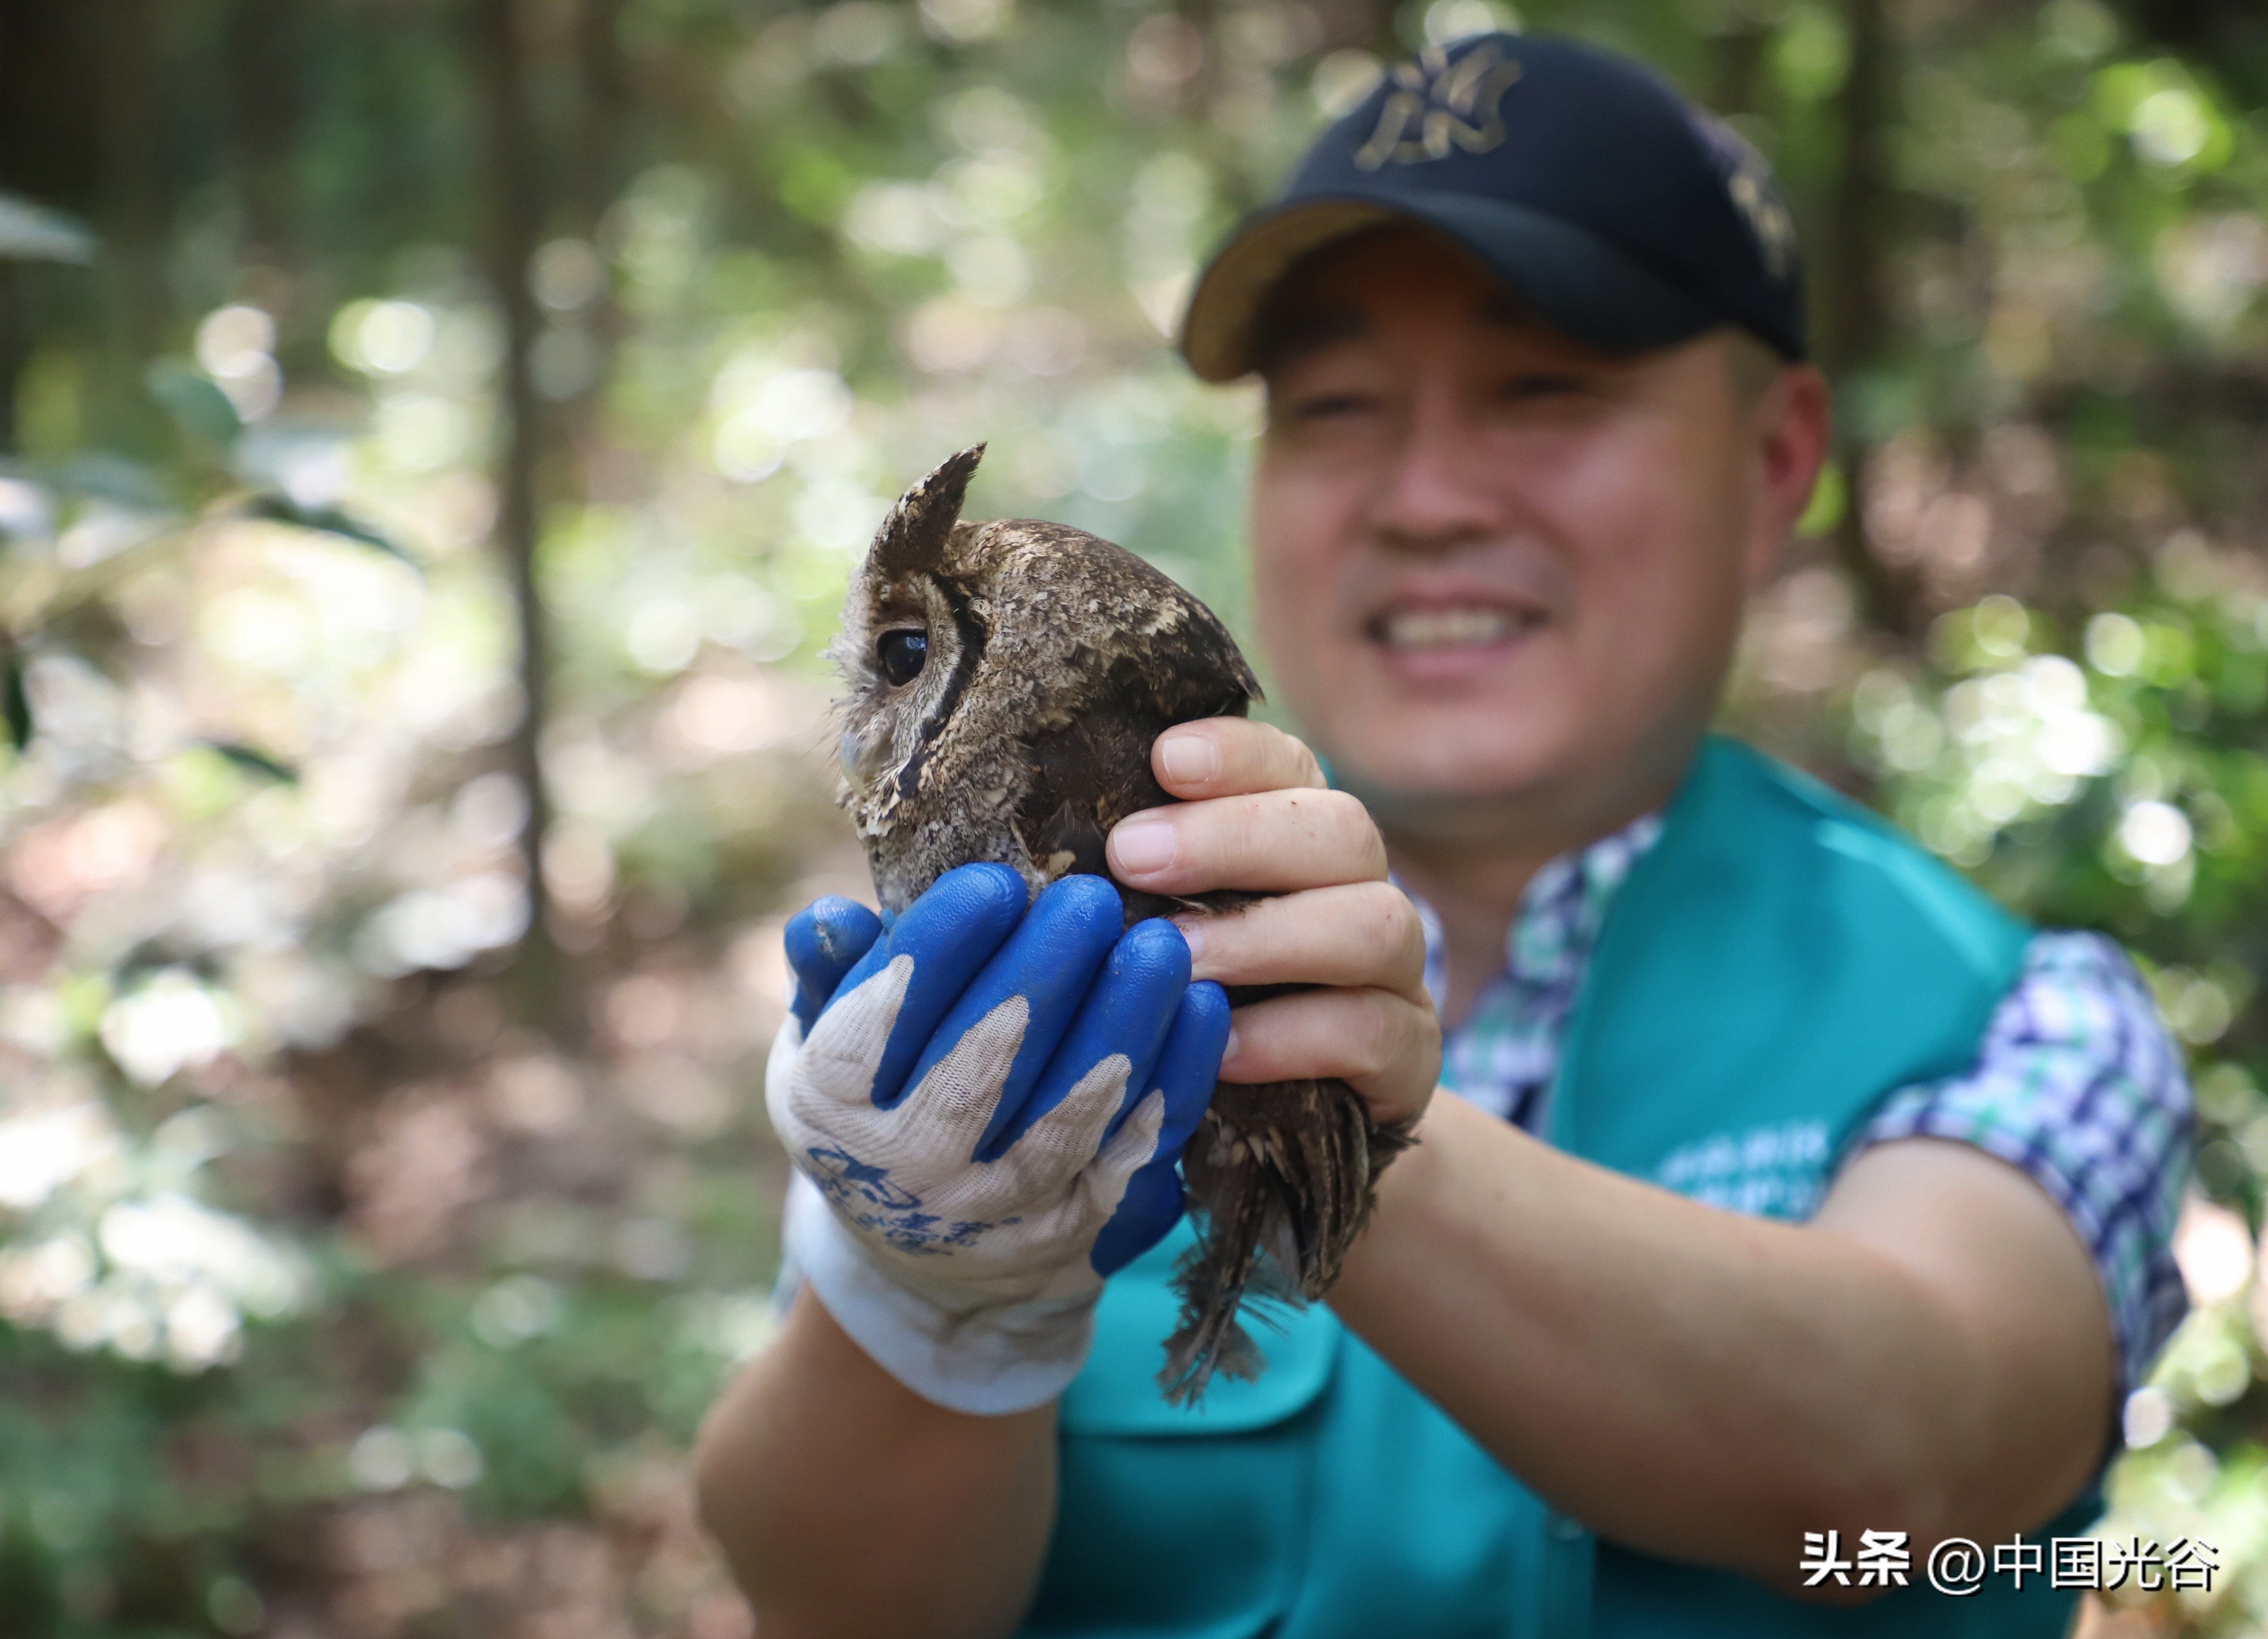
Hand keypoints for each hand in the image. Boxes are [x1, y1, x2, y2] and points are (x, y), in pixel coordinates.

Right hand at [767, 864, 1229, 1411]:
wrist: (930, 1262)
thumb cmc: (880, 1105)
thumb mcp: (824, 1041)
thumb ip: (831, 971)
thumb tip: (831, 915)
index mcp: (833, 1107)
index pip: (880, 1027)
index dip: (941, 950)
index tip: (996, 883)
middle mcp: (910, 1173)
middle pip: (981, 1070)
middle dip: (1044, 976)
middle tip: (1091, 898)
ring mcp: (1000, 1214)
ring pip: (1068, 1115)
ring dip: (1121, 1023)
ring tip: (1159, 943)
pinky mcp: (1084, 1233)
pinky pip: (1137, 1149)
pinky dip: (1175, 1077)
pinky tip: (1200, 1006)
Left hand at [1104, 720, 1438, 1128]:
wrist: (1281, 1144)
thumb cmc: (1193, 1013)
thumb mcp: (1158, 940)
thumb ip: (1132, 889)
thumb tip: (1050, 845)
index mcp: (1300, 840)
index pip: (1290, 766)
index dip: (1237, 755)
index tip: (1162, 760)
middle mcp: (1360, 891)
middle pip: (1341, 829)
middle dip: (1234, 837)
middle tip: (1130, 857)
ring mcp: (1398, 974)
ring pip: (1375, 923)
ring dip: (1265, 937)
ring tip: (1177, 960)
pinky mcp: (1409, 1057)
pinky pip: (1372, 1031)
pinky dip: (1292, 1036)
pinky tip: (1221, 1051)